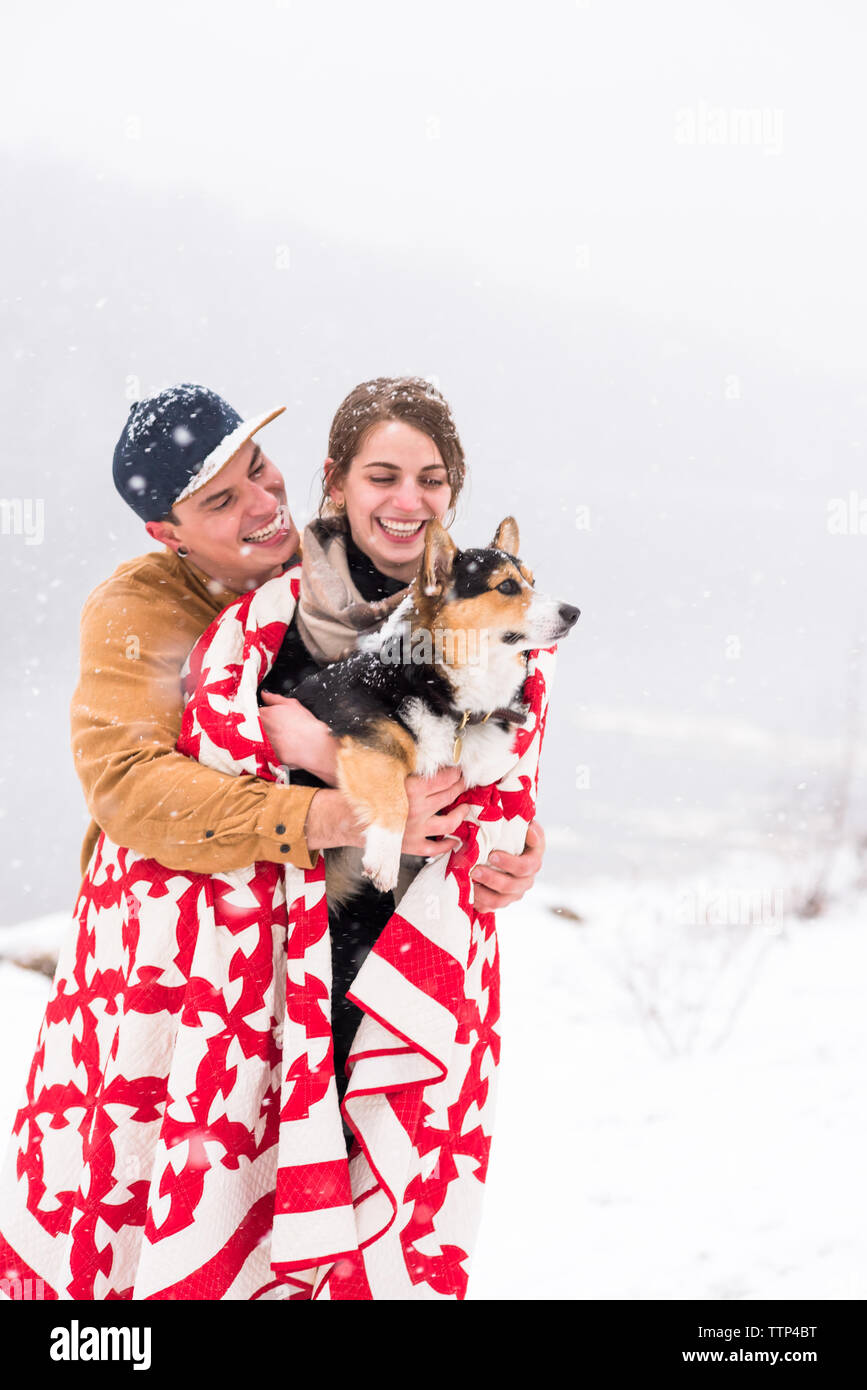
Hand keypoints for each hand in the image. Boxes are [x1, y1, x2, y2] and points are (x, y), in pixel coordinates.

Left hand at [259, 692, 337, 783]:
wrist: (316, 746)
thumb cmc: (307, 725)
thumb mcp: (292, 704)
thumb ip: (275, 698)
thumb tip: (265, 694)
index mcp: (267, 715)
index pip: (259, 711)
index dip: (268, 712)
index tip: (275, 714)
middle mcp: (265, 729)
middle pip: (263, 725)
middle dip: (272, 724)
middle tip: (285, 725)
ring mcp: (270, 743)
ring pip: (270, 737)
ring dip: (277, 736)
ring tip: (291, 735)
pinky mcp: (276, 755)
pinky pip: (277, 750)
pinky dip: (283, 748)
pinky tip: (293, 744)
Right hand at [303, 766, 469, 854]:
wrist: (346, 819)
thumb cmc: (364, 794)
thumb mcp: (388, 774)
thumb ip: (408, 769)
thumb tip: (426, 760)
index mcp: (412, 788)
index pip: (444, 778)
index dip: (455, 772)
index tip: (459, 769)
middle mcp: (418, 809)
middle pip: (449, 796)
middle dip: (460, 787)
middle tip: (464, 782)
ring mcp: (417, 830)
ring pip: (450, 822)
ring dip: (461, 813)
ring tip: (465, 807)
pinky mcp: (411, 846)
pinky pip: (436, 848)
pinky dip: (448, 844)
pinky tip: (455, 839)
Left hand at [470, 818, 545, 913]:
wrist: (503, 844)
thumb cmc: (509, 830)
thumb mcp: (517, 823)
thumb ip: (519, 822)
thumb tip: (525, 827)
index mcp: (534, 857)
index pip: (527, 864)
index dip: (510, 862)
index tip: (492, 854)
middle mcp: (528, 877)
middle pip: (513, 884)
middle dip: (492, 878)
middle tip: (475, 870)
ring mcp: (516, 891)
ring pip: (501, 899)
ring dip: (483, 892)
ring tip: (469, 883)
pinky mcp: (503, 899)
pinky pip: (491, 906)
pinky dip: (478, 902)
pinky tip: (468, 894)